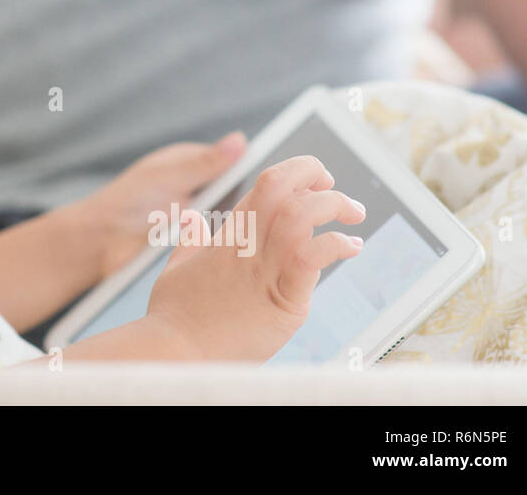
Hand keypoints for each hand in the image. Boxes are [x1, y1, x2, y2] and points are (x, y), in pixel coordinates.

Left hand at [70, 131, 247, 279]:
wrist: (102, 242)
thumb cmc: (127, 202)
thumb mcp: (169, 179)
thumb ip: (205, 164)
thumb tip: (240, 140)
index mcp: (189, 161)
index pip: (233, 161)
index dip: (252, 171)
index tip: (277, 184)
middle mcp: (195, 183)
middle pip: (235, 190)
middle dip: (247, 201)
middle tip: (260, 214)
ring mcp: (195, 210)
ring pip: (229, 216)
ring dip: (235, 223)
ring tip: (246, 234)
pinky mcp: (191, 235)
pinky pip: (217, 236)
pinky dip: (223, 240)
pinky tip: (231, 247)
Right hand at [144, 155, 366, 361]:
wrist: (174, 352)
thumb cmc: (173, 317)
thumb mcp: (175, 270)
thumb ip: (189, 241)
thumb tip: (192, 219)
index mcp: (227, 236)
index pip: (265, 186)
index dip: (294, 174)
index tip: (313, 182)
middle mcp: (246, 245)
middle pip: (281, 186)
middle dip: (314, 174)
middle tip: (333, 188)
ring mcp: (264, 271)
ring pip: (300, 215)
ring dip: (333, 205)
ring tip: (352, 215)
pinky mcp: (282, 301)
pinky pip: (311, 258)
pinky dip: (336, 245)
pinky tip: (351, 247)